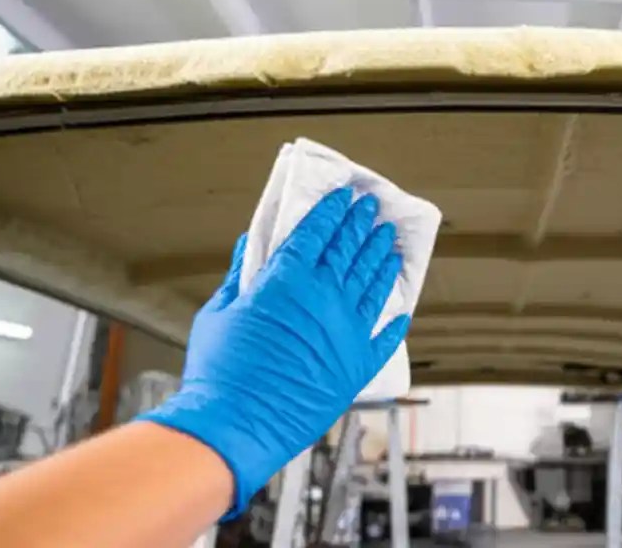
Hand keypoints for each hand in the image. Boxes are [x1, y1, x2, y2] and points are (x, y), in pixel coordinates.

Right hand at [140, 188, 410, 517]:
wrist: (238, 424)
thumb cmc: (220, 370)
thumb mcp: (219, 311)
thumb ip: (239, 276)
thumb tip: (247, 246)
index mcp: (289, 279)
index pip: (318, 232)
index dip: (334, 211)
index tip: (346, 196)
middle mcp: (325, 298)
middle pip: (350, 251)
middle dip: (362, 226)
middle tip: (372, 209)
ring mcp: (347, 331)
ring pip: (373, 284)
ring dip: (382, 260)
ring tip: (390, 242)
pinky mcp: (357, 365)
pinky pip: (385, 338)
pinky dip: (395, 323)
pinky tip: (403, 310)